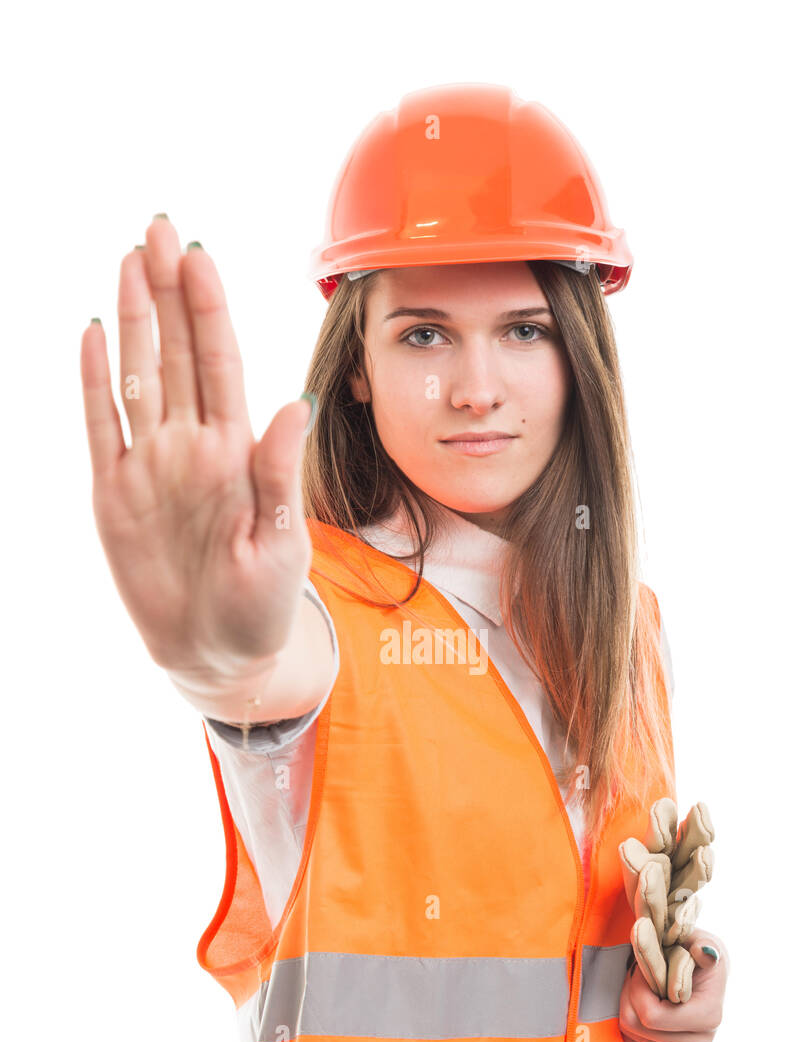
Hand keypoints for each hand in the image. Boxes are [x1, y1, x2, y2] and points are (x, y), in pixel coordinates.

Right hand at [80, 214, 314, 678]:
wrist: (218, 653)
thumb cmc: (262, 603)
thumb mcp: (281, 543)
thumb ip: (279, 474)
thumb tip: (293, 401)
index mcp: (234, 451)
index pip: (219, 362)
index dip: (208, 308)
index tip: (199, 255)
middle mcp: (189, 445)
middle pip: (175, 351)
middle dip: (168, 289)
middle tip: (159, 226)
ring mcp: (150, 465)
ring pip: (138, 374)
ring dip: (134, 318)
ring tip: (130, 259)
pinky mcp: (115, 495)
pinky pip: (101, 426)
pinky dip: (95, 381)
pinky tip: (95, 332)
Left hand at [619, 929, 728, 1041]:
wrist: (703, 975)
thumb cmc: (695, 954)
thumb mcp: (698, 940)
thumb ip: (700, 945)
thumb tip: (705, 953)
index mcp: (709, 1016)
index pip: (651, 1017)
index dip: (637, 989)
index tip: (644, 968)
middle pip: (636, 1027)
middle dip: (630, 996)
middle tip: (638, 975)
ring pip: (631, 1036)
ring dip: (630, 1007)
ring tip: (644, 987)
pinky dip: (633, 1021)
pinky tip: (645, 1004)